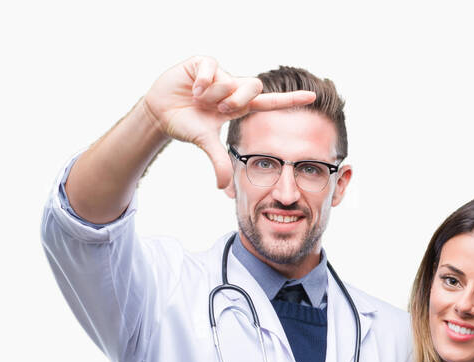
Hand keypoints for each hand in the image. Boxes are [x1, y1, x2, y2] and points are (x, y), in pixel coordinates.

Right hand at [142, 55, 315, 197]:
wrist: (160, 112)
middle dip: (237, 100)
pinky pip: (211, 68)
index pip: (269, 103)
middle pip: (255, 86)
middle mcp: (233, 88)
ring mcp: (219, 73)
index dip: (290, 100)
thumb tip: (222, 187)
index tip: (312, 97)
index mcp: (239, 107)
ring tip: (198, 99)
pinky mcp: (203, 62)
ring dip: (212, 94)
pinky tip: (192, 88)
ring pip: (229, 81)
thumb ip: (218, 161)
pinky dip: (201, 81)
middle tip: (219, 109)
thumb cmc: (187, 125)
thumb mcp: (205, 142)